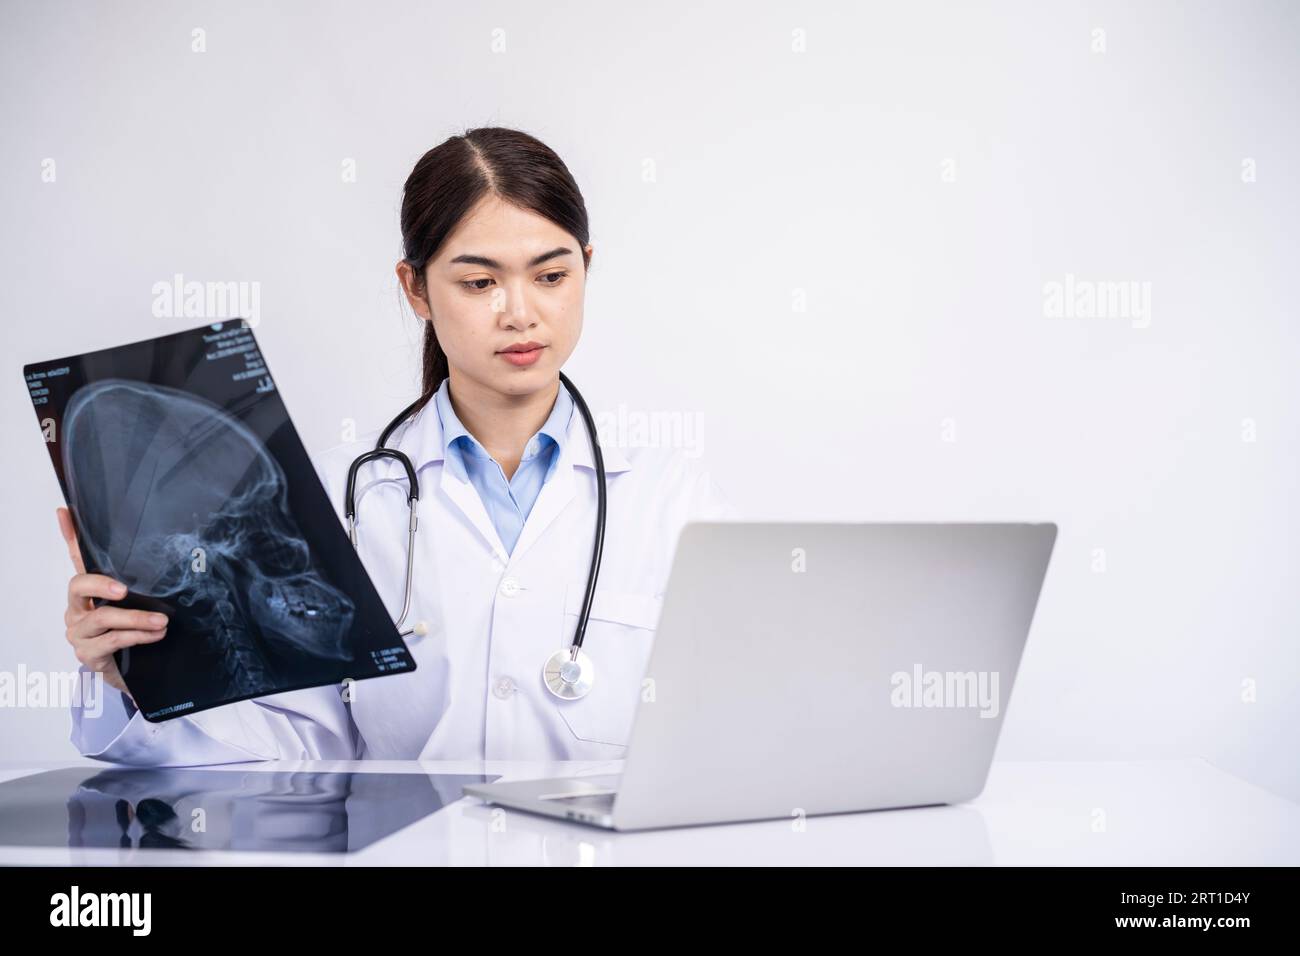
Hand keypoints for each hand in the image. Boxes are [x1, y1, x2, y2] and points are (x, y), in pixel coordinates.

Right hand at [58, 507, 167, 701]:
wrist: (131, 670)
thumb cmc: (134, 630)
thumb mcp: (140, 603)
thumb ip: (145, 581)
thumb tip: (169, 550)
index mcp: (88, 591)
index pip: (77, 558)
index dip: (70, 535)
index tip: (65, 511)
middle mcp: (77, 608)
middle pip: (78, 586)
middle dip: (101, 585)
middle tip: (125, 590)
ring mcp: (79, 631)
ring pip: (103, 618)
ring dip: (136, 619)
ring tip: (163, 621)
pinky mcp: (87, 653)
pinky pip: (112, 641)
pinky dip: (138, 637)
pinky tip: (157, 634)